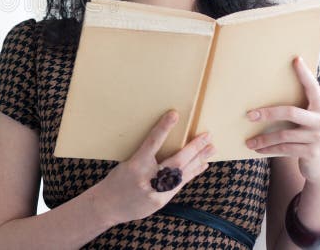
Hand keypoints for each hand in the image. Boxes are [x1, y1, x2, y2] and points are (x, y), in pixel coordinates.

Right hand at [92, 110, 215, 225]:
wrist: (107, 206)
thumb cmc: (115, 180)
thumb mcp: (126, 163)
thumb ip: (145, 157)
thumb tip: (165, 146)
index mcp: (136, 164)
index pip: (152, 142)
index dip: (164, 128)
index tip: (174, 114)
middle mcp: (148, 179)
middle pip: (177, 162)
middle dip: (194, 148)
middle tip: (208, 136)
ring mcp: (156, 192)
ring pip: (183, 174)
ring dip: (199, 160)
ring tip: (212, 149)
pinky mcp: (161, 201)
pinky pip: (180, 185)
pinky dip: (192, 173)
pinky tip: (201, 165)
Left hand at [245, 56, 319, 184]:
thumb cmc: (305, 133)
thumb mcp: (305, 118)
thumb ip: (296, 106)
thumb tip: (265, 89)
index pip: (312, 87)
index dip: (304, 74)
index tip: (295, 59)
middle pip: (290, 112)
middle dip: (267, 113)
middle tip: (248, 115)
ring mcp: (319, 137)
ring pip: (284, 135)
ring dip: (263, 139)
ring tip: (249, 141)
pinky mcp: (312, 152)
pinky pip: (285, 149)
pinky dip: (269, 149)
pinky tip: (257, 150)